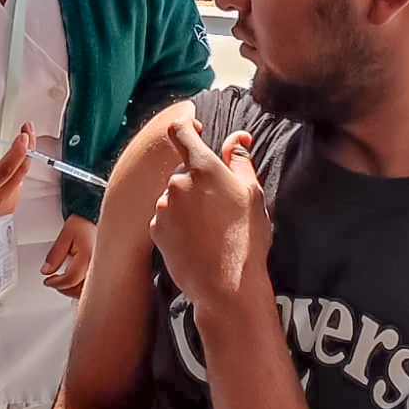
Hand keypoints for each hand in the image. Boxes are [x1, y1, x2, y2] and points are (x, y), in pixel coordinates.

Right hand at [0, 117, 33, 221]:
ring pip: (22, 175)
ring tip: (22, 141)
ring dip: (25, 156)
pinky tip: (15, 159)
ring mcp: (6, 204)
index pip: (5, 170)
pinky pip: (21, 181)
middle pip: (19, 171)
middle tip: (27, 130)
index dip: (17, 152)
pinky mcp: (12, 205)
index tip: (23, 137)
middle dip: (27, 147)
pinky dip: (20, 168)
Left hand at [42, 214, 96, 297]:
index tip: (48, 280)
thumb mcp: (64, 236)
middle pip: (81, 289)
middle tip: (54, 283)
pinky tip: (74, 282)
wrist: (92, 220)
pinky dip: (80, 288)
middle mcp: (97, 265)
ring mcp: (101, 269)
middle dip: (64, 289)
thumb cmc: (81, 225)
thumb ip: (55, 255)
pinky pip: (92, 286)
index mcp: (88, 256)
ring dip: (72, 290)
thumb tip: (47, 271)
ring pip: (87, 290)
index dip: (56, 282)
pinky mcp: (102, 271)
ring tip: (63, 283)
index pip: (71, 278)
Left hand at [149, 121, 272, 328]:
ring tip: (210, 227)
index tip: (190, 124)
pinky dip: (177, 223)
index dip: (184, 124)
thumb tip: (237, 138)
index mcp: (203, 168)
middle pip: (183, 170)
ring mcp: (163, 207)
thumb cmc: (246, 238)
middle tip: (219, 202)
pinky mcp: (156, 230)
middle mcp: (177, 183)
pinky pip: (166, 217)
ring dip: (187, 203)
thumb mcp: (252, 194)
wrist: (227, 285)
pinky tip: (196, 239)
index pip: (181, 131)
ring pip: (174, 196)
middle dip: (198, 180)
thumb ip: (240, 160)